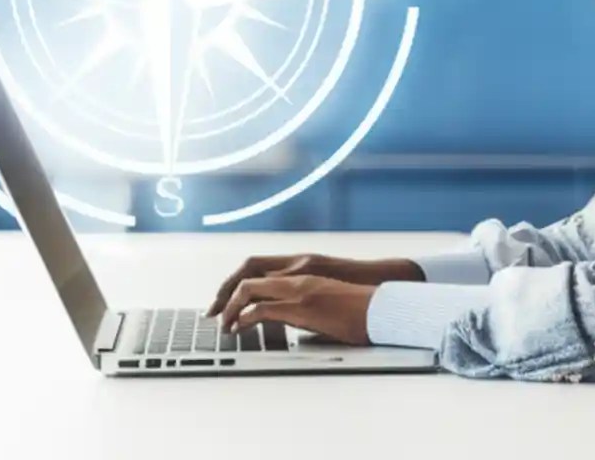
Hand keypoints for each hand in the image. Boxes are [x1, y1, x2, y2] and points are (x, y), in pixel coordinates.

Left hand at [203, 253, 421, 318]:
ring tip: (223, 324)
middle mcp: (297, 271)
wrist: (381, 304)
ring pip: (249, 288)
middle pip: (247, 272)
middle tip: (213, 313)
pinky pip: (262, 310)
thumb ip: (305, 298)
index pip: (257, 265)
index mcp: (303, 265)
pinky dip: (244, 318)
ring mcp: (299, 288)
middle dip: (225, 292)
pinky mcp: (302, 307)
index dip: (235, 280)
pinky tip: (239, 329)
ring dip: (231, 306)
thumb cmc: (360, 302)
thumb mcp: (328, 293)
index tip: (223, 298)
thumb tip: (292, 319)